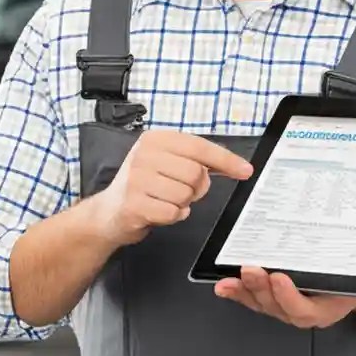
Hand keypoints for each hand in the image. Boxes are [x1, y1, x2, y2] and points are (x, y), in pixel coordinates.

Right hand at [88, 130, 252, 246]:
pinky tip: (158, 210)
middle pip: (196, 173)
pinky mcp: (133, 203)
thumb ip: (197, 160)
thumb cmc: (144, 186)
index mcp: (155, 139)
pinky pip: (173, 212)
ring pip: (186, 195)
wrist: (109, 212)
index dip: (226, 160)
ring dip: (182, 203)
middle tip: (180, 191)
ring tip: (164, 200)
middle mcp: (144, 155)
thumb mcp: (166, 162)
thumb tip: (236, 165)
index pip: (199, 147)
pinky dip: (172, 216)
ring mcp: (136, 179)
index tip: (246, 171)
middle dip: (196, 188)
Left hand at [214, 243, 355, 328]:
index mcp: (330, 306)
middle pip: (278, 308)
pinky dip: (237, 293)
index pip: (307, 311)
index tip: (280, 278)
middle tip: (252, 269)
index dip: (290, 298)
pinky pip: (252, 298)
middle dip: (262, 291)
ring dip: (246, 291)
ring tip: (234, 276)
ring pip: (262, 304)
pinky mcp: (271, 296)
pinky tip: (223, 285)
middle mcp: (305, 309)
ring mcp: (286, 304)